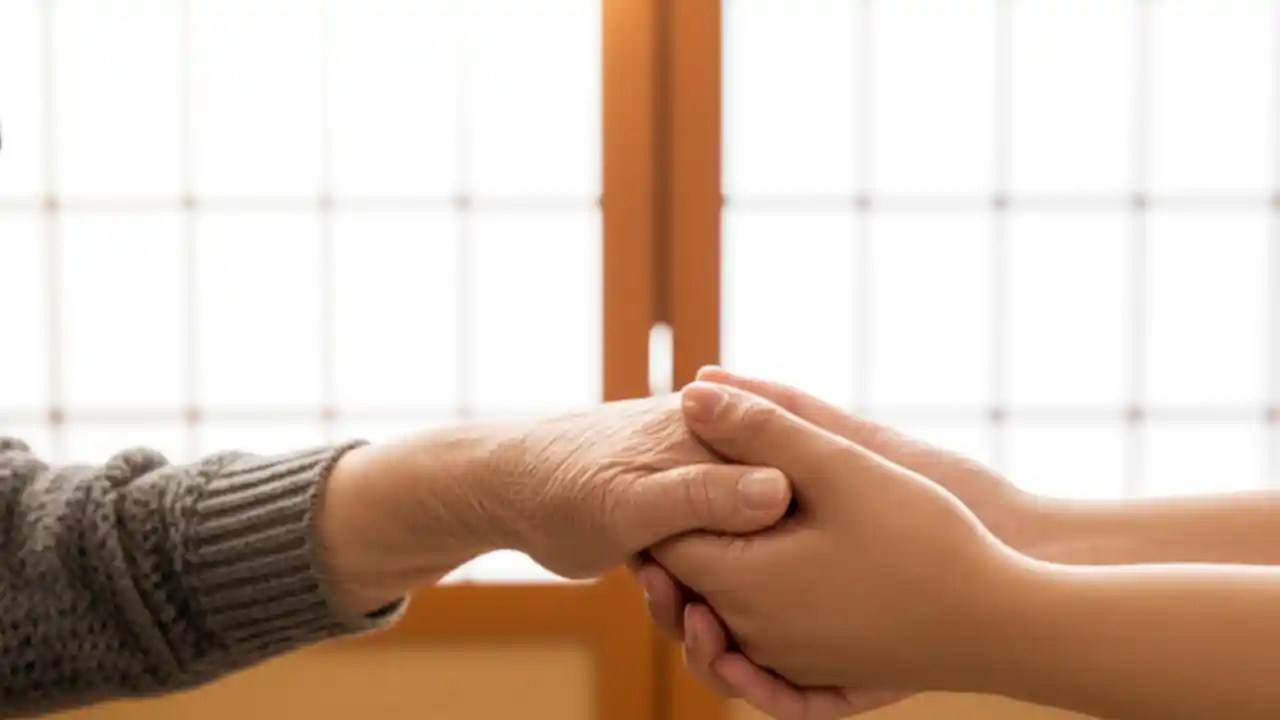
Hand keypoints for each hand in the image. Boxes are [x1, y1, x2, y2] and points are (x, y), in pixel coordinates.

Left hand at [491, 393, 792, 577]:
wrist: (506, 486)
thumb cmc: (563, 488)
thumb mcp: (631, 503)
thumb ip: (703, 496)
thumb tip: (777, 491)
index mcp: (728, 438)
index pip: (795, 494)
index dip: (783, 547)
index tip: (742, 586)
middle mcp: (729, 456)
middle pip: (774, 531)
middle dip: (742, 579)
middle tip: (686, 597)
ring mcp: (710, 484)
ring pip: (744, 553)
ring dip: (710, 586)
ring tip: (656, 584)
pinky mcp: (691, 513)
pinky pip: (716, 558)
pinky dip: (693, 583)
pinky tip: (658, 585)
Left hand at [651, 382, 1028, 693]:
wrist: (1003, 623)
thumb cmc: (926, 541)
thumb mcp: (840, 466)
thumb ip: (761, 426)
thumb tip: (691, 390)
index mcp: (743, 585)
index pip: (666, 536)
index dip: (667, 490)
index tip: (673, 449)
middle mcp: (751, 635)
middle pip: (685, 579)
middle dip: (681, 525)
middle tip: (685, 470)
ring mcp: (784, 663)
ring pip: (717, 610)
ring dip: (710, 565)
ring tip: (724, 511)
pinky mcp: (818, 674)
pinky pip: (755, 639)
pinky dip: (744, 601)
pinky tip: (768, 558)